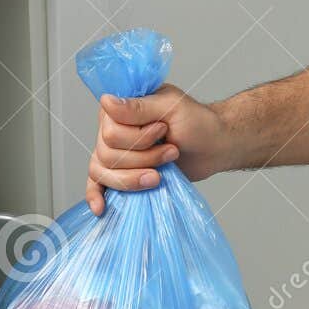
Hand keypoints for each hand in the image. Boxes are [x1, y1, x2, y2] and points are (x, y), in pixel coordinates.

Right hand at [84, 84, 231, 214]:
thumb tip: (106, 101)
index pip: (109, 131)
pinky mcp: (121, 172)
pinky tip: (101, 207)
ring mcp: (115, 152)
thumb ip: (138, 107)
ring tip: (160, 174)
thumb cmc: (197, 123)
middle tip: (171, 150)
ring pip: (104, 172)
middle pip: (107, 154)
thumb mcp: (171, 107)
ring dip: (135, 177)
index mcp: (120, 108)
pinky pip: (97, 184)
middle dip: (144, 158)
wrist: (213, 147)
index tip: (163, 130)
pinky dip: (95, 195)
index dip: (137, 138)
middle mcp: (111, 129)